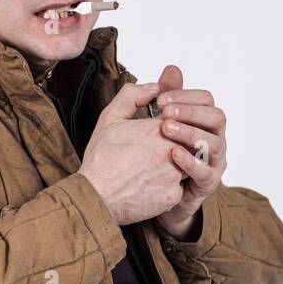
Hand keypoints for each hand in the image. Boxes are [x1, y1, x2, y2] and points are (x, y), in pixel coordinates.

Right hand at [78, 80, 186, 225]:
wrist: (95, 197)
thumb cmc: (101, 159)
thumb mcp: (110, 118)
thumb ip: (132, 96)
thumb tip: (154, 87)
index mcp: (158, 128)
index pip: (180, 117)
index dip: (169, 123)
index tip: (158, 129)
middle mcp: (172, 149)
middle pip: (187, 141)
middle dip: (174, 144)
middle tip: (152, 153)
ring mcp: (174, 174)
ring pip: (186, 165)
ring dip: (174, 165)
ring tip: (149, 169)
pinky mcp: (173, 195)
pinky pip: (179, 188)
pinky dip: (167, 186)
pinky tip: (149, 185)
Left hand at [148, 65, 227, 238]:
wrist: (151, 192)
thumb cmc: (154, 153)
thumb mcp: (154, 122)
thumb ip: (165, 97)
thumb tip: (171, 69)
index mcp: (203, 120)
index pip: (205, 99)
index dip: (185, 95)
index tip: (159, 99)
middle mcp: (214, 138)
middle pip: (216, 117)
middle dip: (191, 112)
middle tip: (164, 112)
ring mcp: (213, 161)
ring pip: (213, 143)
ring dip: (190, 133)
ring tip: (165, 129)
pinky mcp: (207, 184)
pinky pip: (206, 172)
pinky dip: (191, 162)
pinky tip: (173, 154)